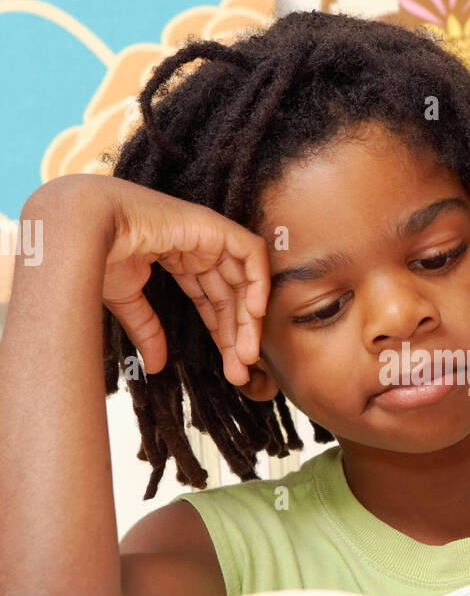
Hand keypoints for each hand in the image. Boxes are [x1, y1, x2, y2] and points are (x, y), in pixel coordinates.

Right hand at [71, 174, 269, 385]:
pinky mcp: (213, 225)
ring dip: (249, 318)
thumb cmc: (96, 254)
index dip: (223, 333)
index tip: (230, 366)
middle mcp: (197, 247)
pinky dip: (258, 281)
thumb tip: (157, 366)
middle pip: (231, 295)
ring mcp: (207, 234)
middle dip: (238, 334)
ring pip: (244, 279)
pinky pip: (251, 252)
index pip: (212, 300)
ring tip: (247, 354)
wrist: (85, 229)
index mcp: (178, 258)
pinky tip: (255, 314)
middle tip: (241, 370)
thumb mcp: (128, 301)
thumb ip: (148, 330)